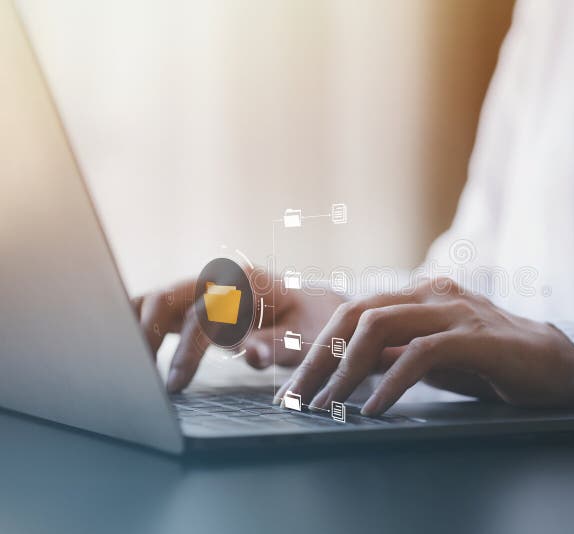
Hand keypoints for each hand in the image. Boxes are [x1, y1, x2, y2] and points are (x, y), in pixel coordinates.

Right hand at [132, 268, 343, 392]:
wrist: (320, 309)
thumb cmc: (313, 325)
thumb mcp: (303, 338)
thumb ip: (274, 346)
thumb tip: (250, 355)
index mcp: (248, 282)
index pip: (206, 313)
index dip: (187, 350)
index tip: (174, 383)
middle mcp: (222, 279)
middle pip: (170, 297)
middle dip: (149, 333)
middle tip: (138, 373)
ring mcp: (207, 287)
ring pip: (159, 297)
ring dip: (138, 324)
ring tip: (122, 358)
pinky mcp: (197, 301)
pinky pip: (161, 304)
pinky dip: (139, 318)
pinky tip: (120, 338)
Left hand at [274, 278, 573, 416]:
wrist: (556, 363)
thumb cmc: (492, 361)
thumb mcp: (434, 357)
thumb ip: (396, 354)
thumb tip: (348, 370)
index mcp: (417, 296)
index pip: (353, 314)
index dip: (318, 348)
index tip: (297, 387)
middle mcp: (431, 294)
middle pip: (357, 315)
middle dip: (320, 357)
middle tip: (299, 398)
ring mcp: (453, 311)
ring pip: (381, 326)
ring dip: (346, 369)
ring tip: (329, 405)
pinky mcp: (476, 335)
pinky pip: (422, 353)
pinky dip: (392, 381)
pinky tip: (376, 407)